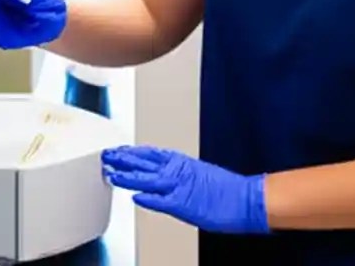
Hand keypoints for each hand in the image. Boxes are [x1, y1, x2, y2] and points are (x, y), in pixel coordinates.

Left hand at [102, 145, 268, 234]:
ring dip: (127, 176)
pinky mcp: (182, 203)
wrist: (247, 199)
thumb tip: (167, 178)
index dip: (132, 152)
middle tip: (107, 156)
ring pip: (147, 178)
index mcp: (183, 163)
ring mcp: (179, 187)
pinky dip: (146, 197)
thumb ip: (181, 175)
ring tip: (111, 172)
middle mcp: (179, 171)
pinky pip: (160, 200)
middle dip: (124, 159)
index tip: (119, 151)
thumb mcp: (201, 175)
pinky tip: (133, 195)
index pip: (151, 154)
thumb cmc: (228, 191)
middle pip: (144, 162)